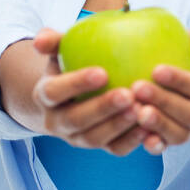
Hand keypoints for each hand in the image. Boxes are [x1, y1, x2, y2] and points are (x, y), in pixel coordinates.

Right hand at [28, 27, 152, 156]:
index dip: (76, 84)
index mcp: (45, 96)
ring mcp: (77, 138)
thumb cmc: (71, 65)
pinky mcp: (99, 147)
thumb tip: (40, 40)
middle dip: (102, 109)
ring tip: (140, 109)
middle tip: (127, 94)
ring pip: (95, 138)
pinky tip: (149, 127)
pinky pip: (115, 149)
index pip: (54, 92)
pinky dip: (132, 141)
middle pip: (76, 120)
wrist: (71, 97)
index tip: (102, 73)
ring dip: (118, 126)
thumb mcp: (60, 51)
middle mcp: (57, 122)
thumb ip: (53, 41)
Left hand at [128, 28, 189, 153]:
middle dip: (165, 102)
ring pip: (179, 134)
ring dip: (158, 124)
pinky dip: (155, 144)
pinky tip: (140, 137)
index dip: (182, 81)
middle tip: (138, 88)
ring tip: (136, 112)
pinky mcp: (172, 143)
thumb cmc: (183, 57)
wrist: (182, 86)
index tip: (156, 70)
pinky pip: (165, 147)